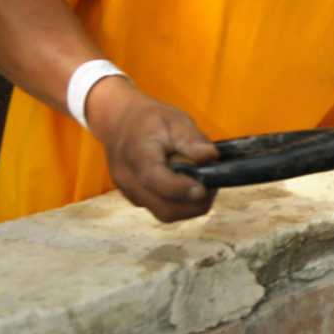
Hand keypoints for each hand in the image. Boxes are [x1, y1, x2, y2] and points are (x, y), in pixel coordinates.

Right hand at [84, 78, 218, 221]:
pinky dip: (178, 204)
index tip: (205, 188)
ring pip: (163, 213)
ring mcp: (129, 192)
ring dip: (188, 207)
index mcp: (138, 155)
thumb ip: (191, 139)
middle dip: (194, 205)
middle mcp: (129, 179)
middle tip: (213, 188)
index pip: (155, 180)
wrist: (119, 122)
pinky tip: (188, 187)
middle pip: (163, 208)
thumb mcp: (175, 120)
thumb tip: (211, 157)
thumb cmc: (150, 120)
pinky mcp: (135, 197)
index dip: (182, 189)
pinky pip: (159, 208)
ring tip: (204, 187)